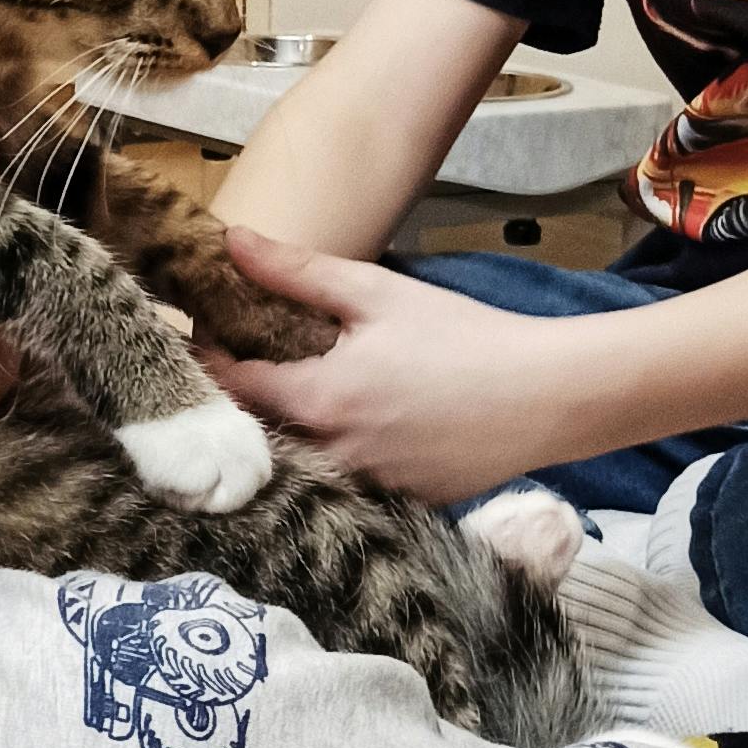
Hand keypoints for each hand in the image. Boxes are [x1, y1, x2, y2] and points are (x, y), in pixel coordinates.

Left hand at [210, 221, 580, 503]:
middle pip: (255, 437)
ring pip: (297, 469)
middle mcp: (333, 456)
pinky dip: (330, 463)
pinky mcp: (398, 507)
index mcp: (320, 400)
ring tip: (284, 400)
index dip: (207, 362)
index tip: (200, 340)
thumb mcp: (377, 293)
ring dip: (281, 439)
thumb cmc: (464, 337)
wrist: (547, 396)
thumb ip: (296, 270)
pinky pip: (343, 489)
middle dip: (236, 406)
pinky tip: (346, 433)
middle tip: (235, 370)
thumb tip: (230, 241)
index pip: (230, 388)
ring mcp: (365, 490)